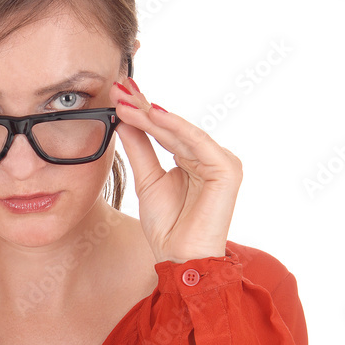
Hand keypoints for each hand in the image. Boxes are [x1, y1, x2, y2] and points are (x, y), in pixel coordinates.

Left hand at [108, 77, 242, 264]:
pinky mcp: (227, 169)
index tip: (117, 92)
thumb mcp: (147, 179)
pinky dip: (176, 127)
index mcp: (194, 157)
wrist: (180, 257)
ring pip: (181, 132)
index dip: (141, 110)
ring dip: (153, 114)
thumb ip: (139, 148)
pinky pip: (197, 142)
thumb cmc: (168, 226)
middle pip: (172, 126)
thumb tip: (124, 118)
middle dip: (144, 106)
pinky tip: (154, 114)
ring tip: (126, 100)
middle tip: (119, 87)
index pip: (165, 129)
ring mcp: (221, 161)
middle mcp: (210, 156)